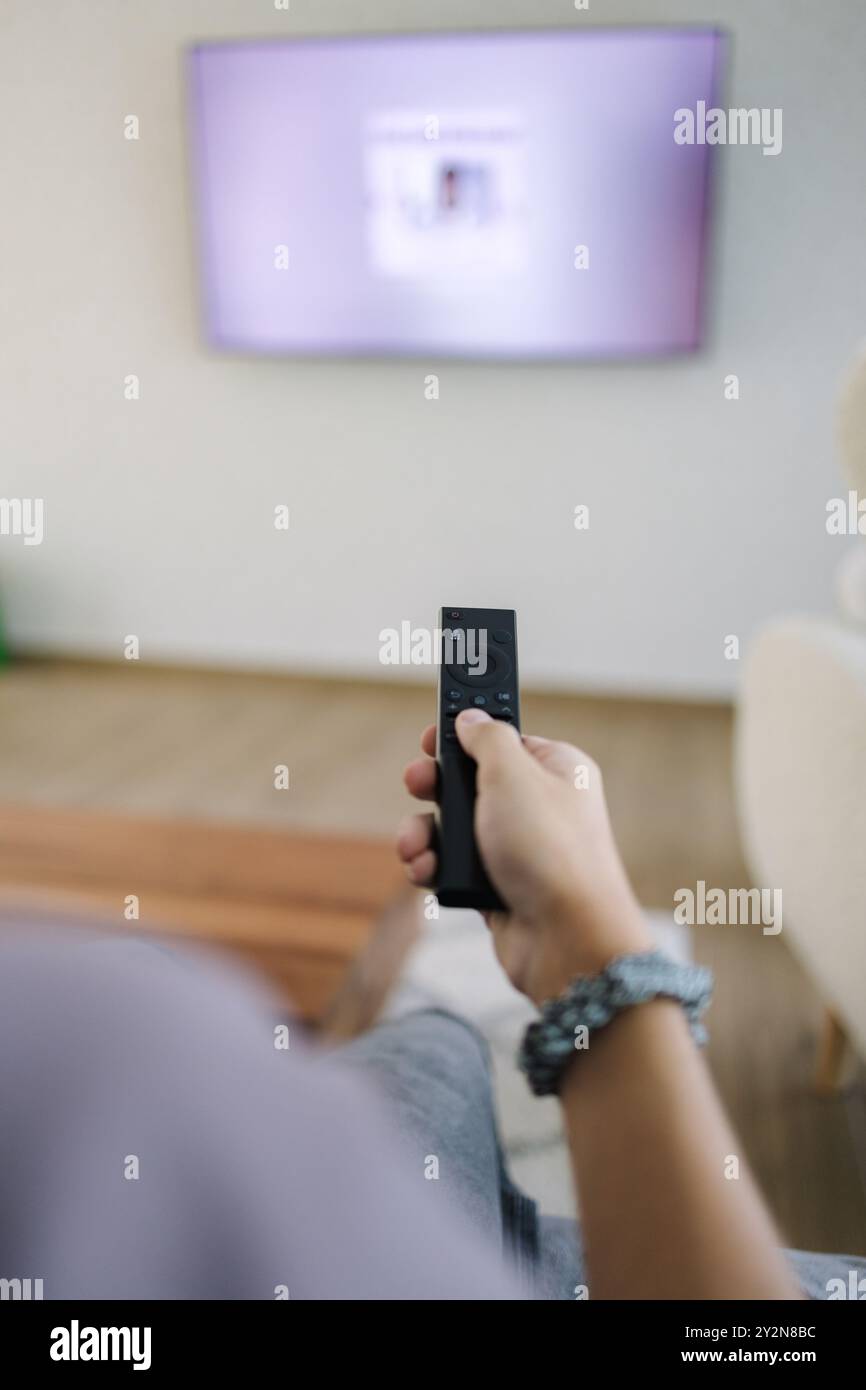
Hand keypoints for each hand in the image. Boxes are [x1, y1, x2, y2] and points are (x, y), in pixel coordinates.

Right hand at [398, 710, 651, 1006]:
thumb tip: (471, 719)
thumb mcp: (512, 774)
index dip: (464, 732)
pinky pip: (453, 866)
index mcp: (554, 768)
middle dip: (435, 786)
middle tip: (418, 784)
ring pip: (454, 826)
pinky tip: (427, 872)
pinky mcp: (498, 885)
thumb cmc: (551, 852)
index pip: (502, 737)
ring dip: (425, 832)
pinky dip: (434, 866)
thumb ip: (487, 738)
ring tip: (416, 846)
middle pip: (469, 780)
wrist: (567, 940)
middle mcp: (537, 805)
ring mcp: (517, 848)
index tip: (432, 734)